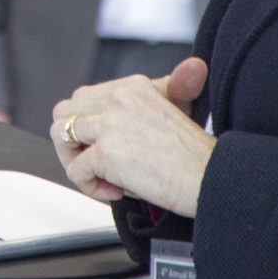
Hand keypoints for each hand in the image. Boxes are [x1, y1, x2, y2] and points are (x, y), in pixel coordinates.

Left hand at [51, 58, 215, 216]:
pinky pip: (76, 170)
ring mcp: (111, 123)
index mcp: (134, 87)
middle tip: (97, 165)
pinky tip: (117, 191)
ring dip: (77, 162)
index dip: (89, 128)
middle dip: (73, 142)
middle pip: (64, 112)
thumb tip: (121, 111)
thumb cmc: (197, 156)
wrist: (216, 179)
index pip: (84, 99)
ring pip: (61, 136)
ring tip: (105, 177)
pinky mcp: (107, 152)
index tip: (111, 147)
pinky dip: (90, 187)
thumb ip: (147, 108)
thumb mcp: (175, 114)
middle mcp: (119, 98)